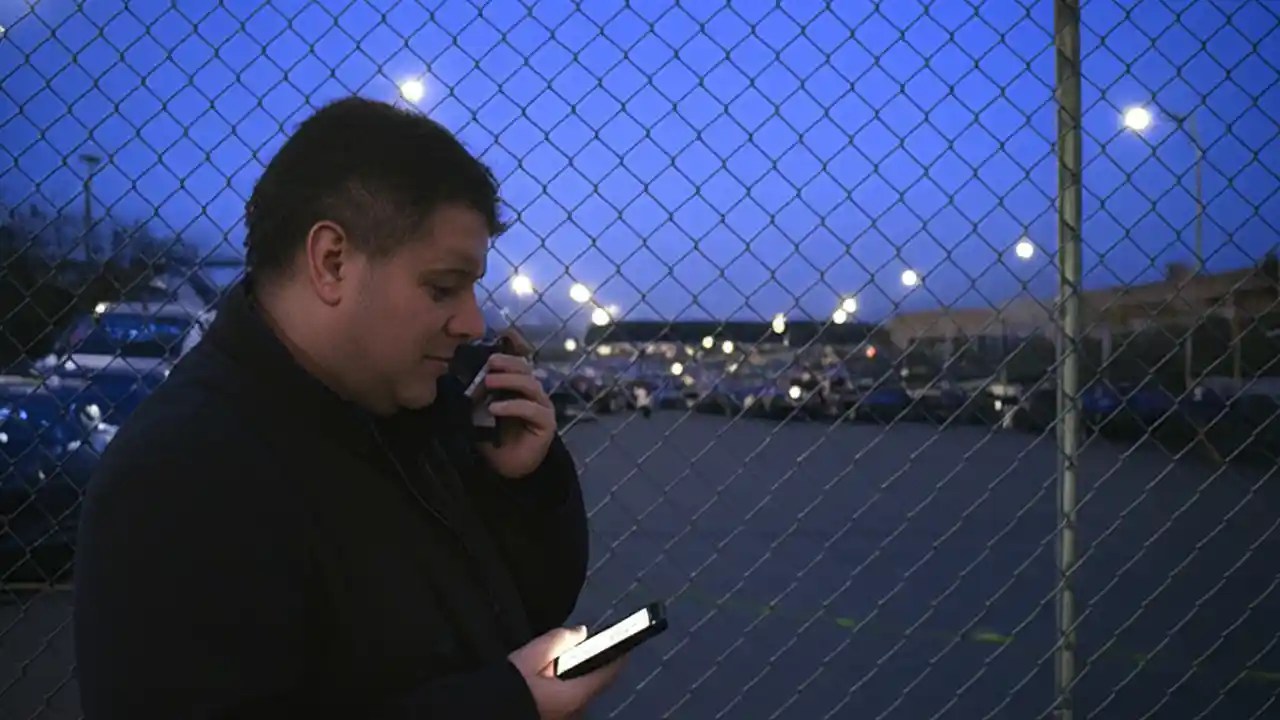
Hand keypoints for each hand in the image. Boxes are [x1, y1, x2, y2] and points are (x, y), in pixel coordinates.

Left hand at [476, 353, 556, 478]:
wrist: (506, 468)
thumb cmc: (494, 439)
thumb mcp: (480, 413)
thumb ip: (478, 395)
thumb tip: (464, 378)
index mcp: (519, 387)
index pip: (517, 364)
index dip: (504, 357)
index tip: (486, 355)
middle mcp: (534, 393)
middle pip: (526, 369)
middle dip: (507, 363)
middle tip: (489, 363)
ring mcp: (542, 407)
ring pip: (530, 385)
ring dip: (508, 381)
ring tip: (488, 382)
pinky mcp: (546, 423)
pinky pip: (531, 409)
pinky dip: (512, 406)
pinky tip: (494, 408)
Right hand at [508, 626, 625, 719]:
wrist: (486, 711)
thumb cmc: (508, 687)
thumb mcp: (533, 655)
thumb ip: (560, 639)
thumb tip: (581, 633)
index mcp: (576, 695)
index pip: (609, 672)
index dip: (618, 655)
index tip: (621, 642)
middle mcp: (576, 711)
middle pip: (593, 684)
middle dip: (588, 667)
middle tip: (574, 651)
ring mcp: (566, 719)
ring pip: (579, 695)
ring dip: (574, 681)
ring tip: (553, 667)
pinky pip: (568, 704)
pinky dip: (564, 691)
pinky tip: (546, 684)